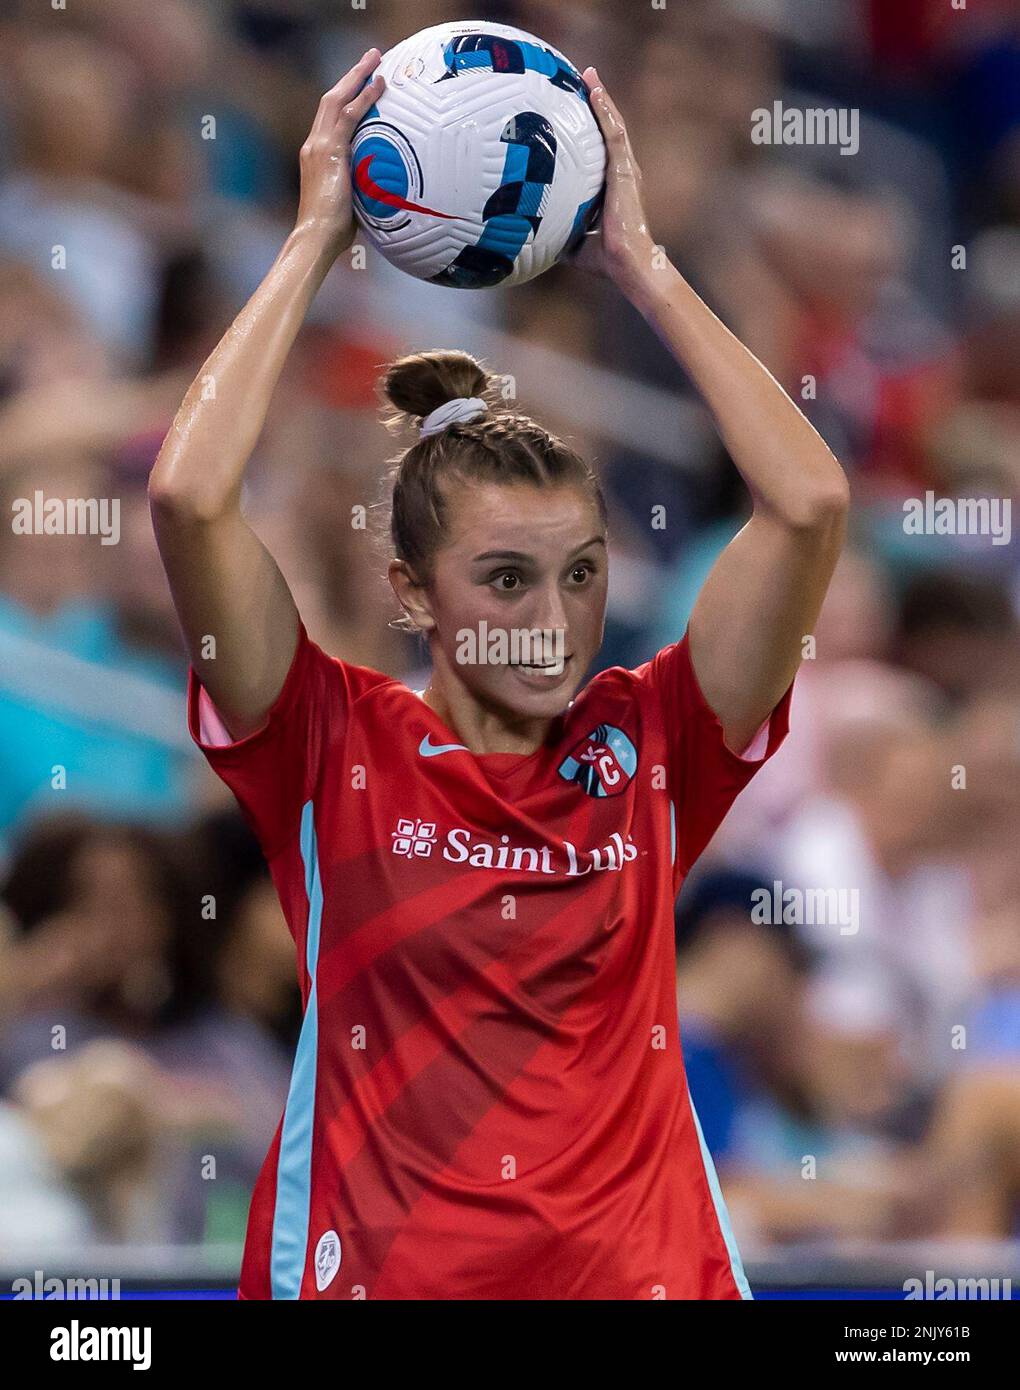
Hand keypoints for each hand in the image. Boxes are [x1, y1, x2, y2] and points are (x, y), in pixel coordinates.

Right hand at [295, 49, 384, 256]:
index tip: (362, 84)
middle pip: (331, 99)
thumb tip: (386, 192)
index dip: (346, 97)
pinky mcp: (328, 152)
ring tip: (375, 59)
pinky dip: (363, 98)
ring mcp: (318, 146)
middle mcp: (313, 145)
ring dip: (357, 76)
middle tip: (371, 58)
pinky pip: (348, 116)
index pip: (331, 117)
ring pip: (337, 99)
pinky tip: (378, 85)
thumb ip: (362, 188)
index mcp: (316, 156)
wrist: (315, 238)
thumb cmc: (333, 233)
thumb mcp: (350, 203)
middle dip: (351, 76)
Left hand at [570, 69, 656, 291]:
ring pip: (613, 125)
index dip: (594, 129)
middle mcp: (623, 174)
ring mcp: (625, 170)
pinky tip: (595, 90)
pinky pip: (613, 133)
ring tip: (589, 74)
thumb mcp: (575, 244)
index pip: (602, 152)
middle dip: (599, 105)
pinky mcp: (624, 171)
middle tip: (586, 80)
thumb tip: (533, 236)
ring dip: (602, 99)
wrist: (626, 263)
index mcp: (614, 188)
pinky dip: (605, 110)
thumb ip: (560, 233)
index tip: (580, 110)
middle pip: (610, 131)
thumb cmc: (605, 260)